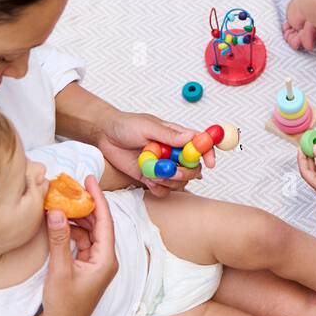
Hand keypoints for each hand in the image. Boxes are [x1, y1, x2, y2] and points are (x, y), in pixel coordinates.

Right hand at [38, 175, 116, 315]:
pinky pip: (82, 241)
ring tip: (62, 202)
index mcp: (106, 259)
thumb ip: (59, 239)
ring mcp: (96, 263)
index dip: (98, 198)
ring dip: (77, 218)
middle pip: (98, 224)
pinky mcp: (86, 267)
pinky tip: (60, 223)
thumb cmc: (63, 304)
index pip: (105, 221)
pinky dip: (72, 230)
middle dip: (85, 205)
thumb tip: (58, 211)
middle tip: (71, 188)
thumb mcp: (60, 270)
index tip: (89, 179)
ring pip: (89, 232)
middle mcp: (105, 259)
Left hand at [101, 110, 215, 195]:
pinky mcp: (151, 178)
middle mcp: (173, 153)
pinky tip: (148, 180)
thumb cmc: (126, 125)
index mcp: (177, 136)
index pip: (200, 144)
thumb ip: (169, 135)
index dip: (209, 153)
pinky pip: (164, 190)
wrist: (105, 136)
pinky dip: (158, 189)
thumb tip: (190, 137)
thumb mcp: (147, 126)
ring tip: (153, 173)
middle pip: (193, 168)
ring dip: (169, 181)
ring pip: (180, 182)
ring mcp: (163, 167)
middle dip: (185, 173)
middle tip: (171, 170)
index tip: (210, 163)